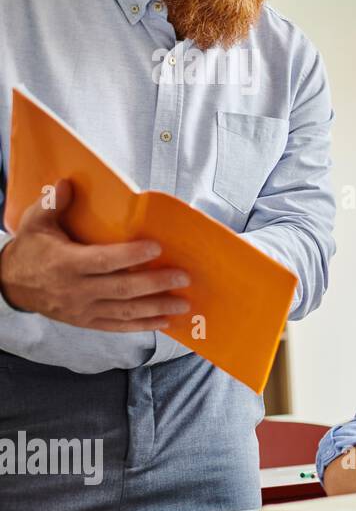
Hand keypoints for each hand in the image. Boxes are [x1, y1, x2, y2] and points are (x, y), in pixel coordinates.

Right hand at [0, 179, 189, 331]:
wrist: (9, 284)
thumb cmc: (29, 250)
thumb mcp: (35, 224)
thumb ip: (53, 204)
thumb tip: (68, 183)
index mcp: (66, 263)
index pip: (104, 261)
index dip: (131, 255)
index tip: (156, 248)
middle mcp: (77, 290)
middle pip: (122, 289)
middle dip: (156, 283)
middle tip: (183, 276)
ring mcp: (83, 310)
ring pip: (125, 311)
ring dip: (157, 307)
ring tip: (183, 302)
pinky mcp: (86, 322)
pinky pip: (118, 327)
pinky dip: (143, 326)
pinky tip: (165, 321)